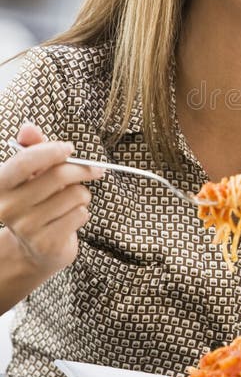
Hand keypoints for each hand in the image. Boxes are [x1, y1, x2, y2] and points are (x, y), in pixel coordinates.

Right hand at [0, 122, 103, 276]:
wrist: (36, 248)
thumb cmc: (38, 202)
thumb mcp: (34, 173)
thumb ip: (32, 148)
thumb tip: (28, 128)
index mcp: (0, 186)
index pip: (24, 162)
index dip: (50, 150)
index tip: (69, 148)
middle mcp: (8, 208)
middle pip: (58, 176)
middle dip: (82, 169)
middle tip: (95, 170)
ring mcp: (26, 228)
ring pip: (75, 195)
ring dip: (82, 195)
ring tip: (73, 201)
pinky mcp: (45, 243)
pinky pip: (80, 214)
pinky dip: (82, 213)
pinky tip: (70, 219)